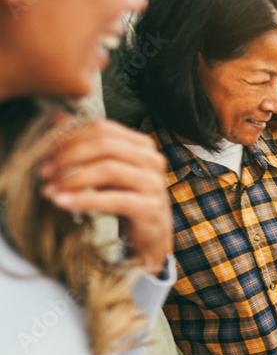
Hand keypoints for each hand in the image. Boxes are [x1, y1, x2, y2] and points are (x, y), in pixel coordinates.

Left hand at [40, 119, 171, 274]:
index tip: (45, 152)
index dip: (70, 137)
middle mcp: (152, 159)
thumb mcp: (104, 170)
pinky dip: (84, 200)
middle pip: (104, 145)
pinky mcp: (151, 207)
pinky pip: (114, 199)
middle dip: (68, 156)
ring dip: (73, 178)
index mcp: (142, 145)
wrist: (151, 235)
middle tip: (44, 171)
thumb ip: (86, 145)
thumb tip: (57, 118)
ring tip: (51, 189)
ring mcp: (154, 183)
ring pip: (108, 169)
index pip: (102, 128)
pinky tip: (64, 203)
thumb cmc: (126, 200)